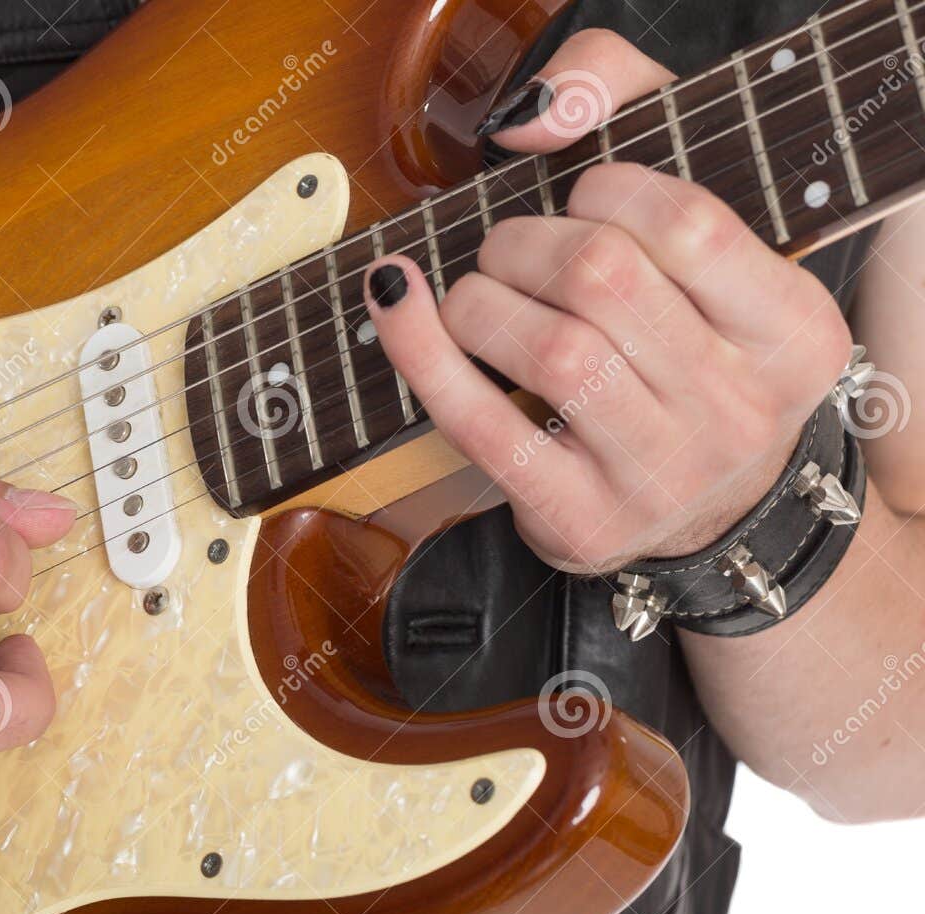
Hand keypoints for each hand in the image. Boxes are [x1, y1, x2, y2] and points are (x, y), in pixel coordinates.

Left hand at [363, 29, 853, 573]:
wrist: (703, 513)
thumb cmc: (689, 353)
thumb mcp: (713, 251)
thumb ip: (637, 125)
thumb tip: (535, 119)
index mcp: (792, 334)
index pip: (690, 226)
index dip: (609, 190)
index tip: (581, 196)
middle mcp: (740, 411)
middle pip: (602, 279)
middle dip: (525, 241)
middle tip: (507, 250)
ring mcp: (661, 475)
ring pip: (549, 350)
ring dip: (480, 298)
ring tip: (475, 296)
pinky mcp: (580, 519)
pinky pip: (482, 424)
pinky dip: (420, 352)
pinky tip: (396, 302)